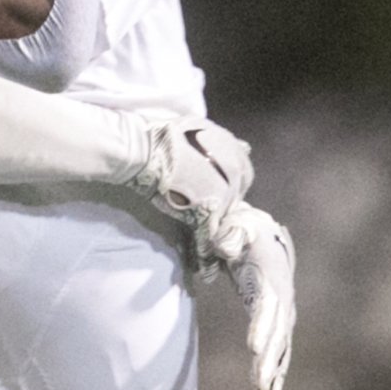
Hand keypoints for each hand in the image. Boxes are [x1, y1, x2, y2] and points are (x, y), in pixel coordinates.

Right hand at [128, 114, 253, 265]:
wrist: (146, 151)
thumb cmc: (162, 137)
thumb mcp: (198, 129)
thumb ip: (220, 141)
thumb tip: (243, 146)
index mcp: (232, 150)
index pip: (243, 173)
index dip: (231, 183)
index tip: (219, 190)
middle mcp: (234, 171)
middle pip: (237, 196)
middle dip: (226, 205)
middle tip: (209, 213)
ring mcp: (224, 192)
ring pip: (225, 217)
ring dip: (217, 229)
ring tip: (211, 247)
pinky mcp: (209, 210)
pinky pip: (211, 234)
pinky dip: (206, 248)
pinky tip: (202, 260)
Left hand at [202, 199, 295, 389]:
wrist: (262, 231)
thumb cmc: (245, 228)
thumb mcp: (237, 224)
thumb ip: (230, 235)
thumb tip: (223, 247)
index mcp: (272, 278)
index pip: (267, 307)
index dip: (261, 327)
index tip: (253, 348)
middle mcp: (282, 299)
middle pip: (276, 334)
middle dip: (268, 361)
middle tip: (259, 385)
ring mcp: (283, 312)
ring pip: (280, 347)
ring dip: (272, 372)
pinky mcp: (277, 321)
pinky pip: (279, 349)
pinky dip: (275, 370)